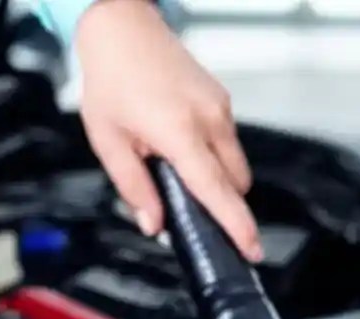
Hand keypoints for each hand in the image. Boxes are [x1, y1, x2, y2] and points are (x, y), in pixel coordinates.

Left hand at [75, 0, 261, 260]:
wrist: (122, 28)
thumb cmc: (111, 79)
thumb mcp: (108, 140)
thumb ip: (133, 187)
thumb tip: (153, 224)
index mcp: (179, 133)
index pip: (217, 191)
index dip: (236, 225)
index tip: (251, 248)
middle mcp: (209, 120)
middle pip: (235, 184)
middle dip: (221, 202)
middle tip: (190, 205)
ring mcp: (220, 108)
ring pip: (235, 164)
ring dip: (216, 177)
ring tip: (177, 163)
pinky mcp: (222, 101)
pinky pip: (228, 142)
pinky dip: (213, 154)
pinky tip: (181, 141)